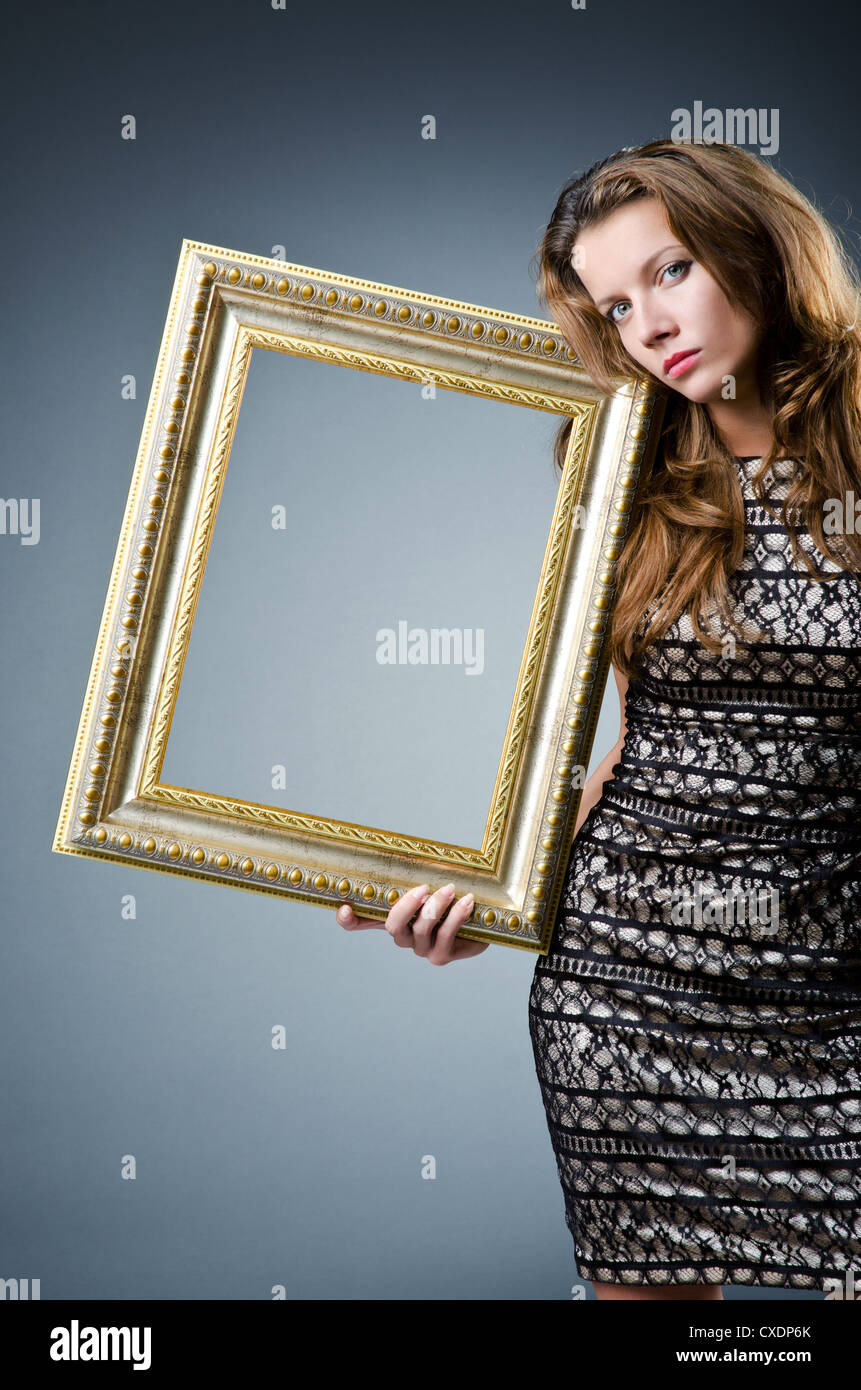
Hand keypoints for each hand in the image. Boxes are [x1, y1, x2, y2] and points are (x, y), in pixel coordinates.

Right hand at [335, 882, 488, 964]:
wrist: (481, 922)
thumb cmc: (451, 899)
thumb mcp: (432, 883)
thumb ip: (419, 872)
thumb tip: (414, 851)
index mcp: (394, 916)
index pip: (360, 922)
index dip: (348, 919)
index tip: (344, 907)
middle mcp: (403, 936)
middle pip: (392, 926)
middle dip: (407, 906)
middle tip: (423, 888)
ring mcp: (420, 948)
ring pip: (421, 930)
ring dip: (436, 906)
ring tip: (450, 890)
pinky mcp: (440, 956)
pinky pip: (445, 935)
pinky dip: (456, 916)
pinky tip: (466, 901)